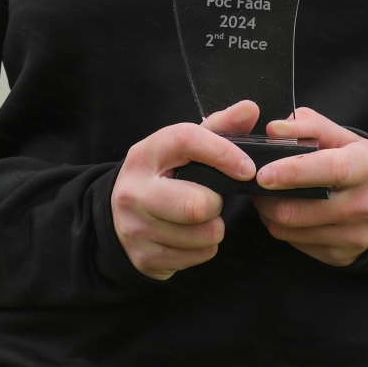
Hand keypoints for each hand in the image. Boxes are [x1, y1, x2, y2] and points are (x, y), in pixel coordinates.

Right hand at [110, 101, 259, 279]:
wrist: (117, 218)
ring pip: (204, 234)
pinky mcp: (145, 257)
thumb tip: (250, 109)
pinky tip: (190, 236)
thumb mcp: (182, 149)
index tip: (246, 168)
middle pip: (197, 204)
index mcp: (146, 154)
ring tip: (200, 218)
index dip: (223, 153)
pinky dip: (205, 247)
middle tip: (211, 199)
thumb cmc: (162, 178)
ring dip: (213, 228)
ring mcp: (136, 227)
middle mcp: (135, 191)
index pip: (187, 141)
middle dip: (216, 203)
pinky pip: (199, 256)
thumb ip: (219, 127)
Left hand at [250, 107, 367, 266]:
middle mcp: (364, 206)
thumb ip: (307, 125)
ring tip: (267, 195)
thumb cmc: (357, 163)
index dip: (292, 172)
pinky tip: (286, 211)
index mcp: (366, 167)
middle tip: (255, 183)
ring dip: (268, 212)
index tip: (263, 174)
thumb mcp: (341, 136)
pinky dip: (282, 227)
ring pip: (290, 230)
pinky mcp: (342, 256)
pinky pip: (295, 244)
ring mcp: (354, 236)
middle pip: (298, 210)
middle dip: (266, 197)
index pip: (328, 169)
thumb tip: (273, 130)